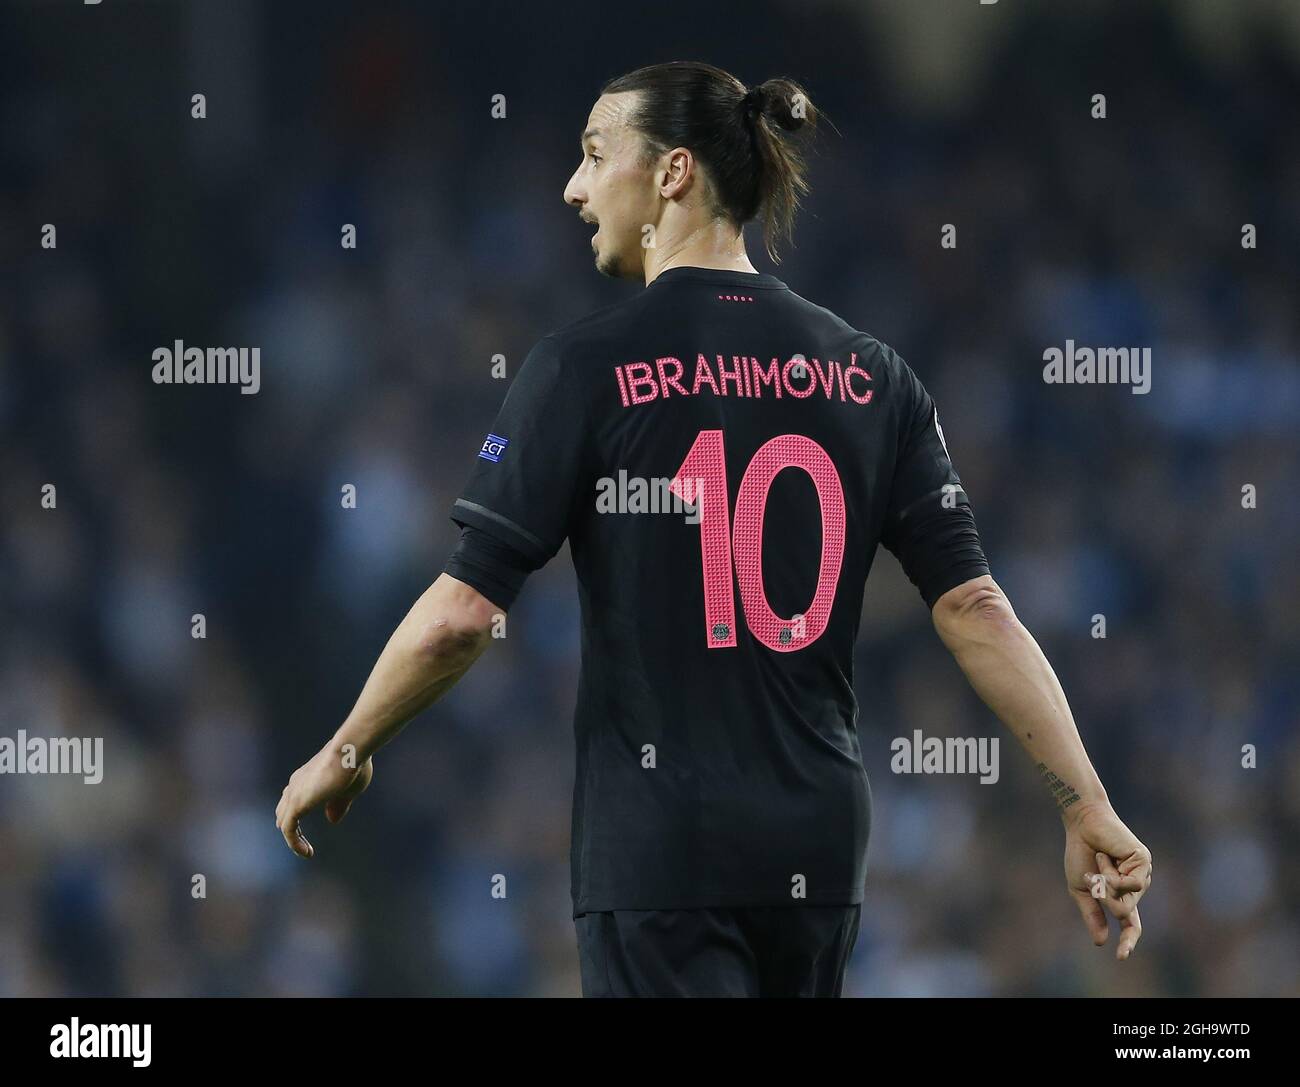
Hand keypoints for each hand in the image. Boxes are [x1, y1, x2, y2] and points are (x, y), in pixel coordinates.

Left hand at [275, 744, 373, 857]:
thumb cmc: (353, 765)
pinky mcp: (297, 804)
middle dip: (292, 828)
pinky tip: (308, 852)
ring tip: (307, 851)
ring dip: (293, 839)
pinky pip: (289, 831)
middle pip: (283, 811)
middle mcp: (296, 784)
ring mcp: (294, 794)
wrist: (349, 751)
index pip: (293, 798)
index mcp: (306, 777)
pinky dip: (295, 844)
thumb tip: (331, 820)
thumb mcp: (348, 790)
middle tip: (304, 843)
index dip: (298, 814)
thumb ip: (338, 805)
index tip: (310, 826)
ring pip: (284, 822)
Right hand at [1063, 801, 1151, 958]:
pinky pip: (1129, 883)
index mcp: (1122, 895)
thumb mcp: (1080, 889)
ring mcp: (1142, 875)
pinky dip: (1111, 872)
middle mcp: (1136, 887)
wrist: (1082, 825)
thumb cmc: (1080, 854)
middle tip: (1091, 876)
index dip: (1127, 941)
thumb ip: (1091, 914)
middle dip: (1101, 897)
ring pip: (1126, 900)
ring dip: (1105, 883)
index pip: (1130, 924)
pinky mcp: (1144, 862)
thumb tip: (1101, 941)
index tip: (1120, 957)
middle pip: (1122, 912)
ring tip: (1100, 861)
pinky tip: (1108, 855)